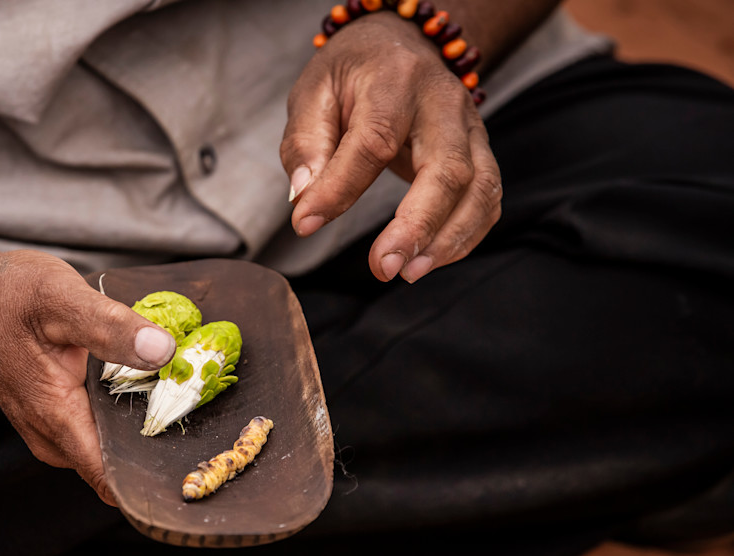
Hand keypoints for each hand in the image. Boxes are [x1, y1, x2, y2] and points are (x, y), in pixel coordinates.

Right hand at [0, 250, 175, 504]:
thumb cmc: (10, 297)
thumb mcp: (62, 298)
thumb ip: (111, 327)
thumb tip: (163, 350)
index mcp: (56, 417)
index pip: (110, 476)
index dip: (153, 476)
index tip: (196, 465)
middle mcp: (53, 437)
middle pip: (118, 464)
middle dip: (159, 446)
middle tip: (202, 412)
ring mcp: (53, 432)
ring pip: (111, 449)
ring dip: (144, 429)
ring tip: (183, 397)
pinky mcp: (58, 420)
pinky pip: (101, 432)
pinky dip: (126, 415)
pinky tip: (151, 388)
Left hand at [281, 11, 501, 282]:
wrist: (400, 45)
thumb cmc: (351, 74)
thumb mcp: (313, 94)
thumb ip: (307, 145)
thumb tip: (304, 199)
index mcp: (396, 79)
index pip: (374, 140)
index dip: (341, 187)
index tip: (306, 223)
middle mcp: (445, 102)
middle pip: (448, 168)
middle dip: (418, 225)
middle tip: (384, 267)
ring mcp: (471, 128)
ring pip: (480, 189)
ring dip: (448, 240)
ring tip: (407, 273)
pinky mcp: (481, 153)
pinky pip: (488, 201)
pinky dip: (464, 237)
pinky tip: (428, 260)